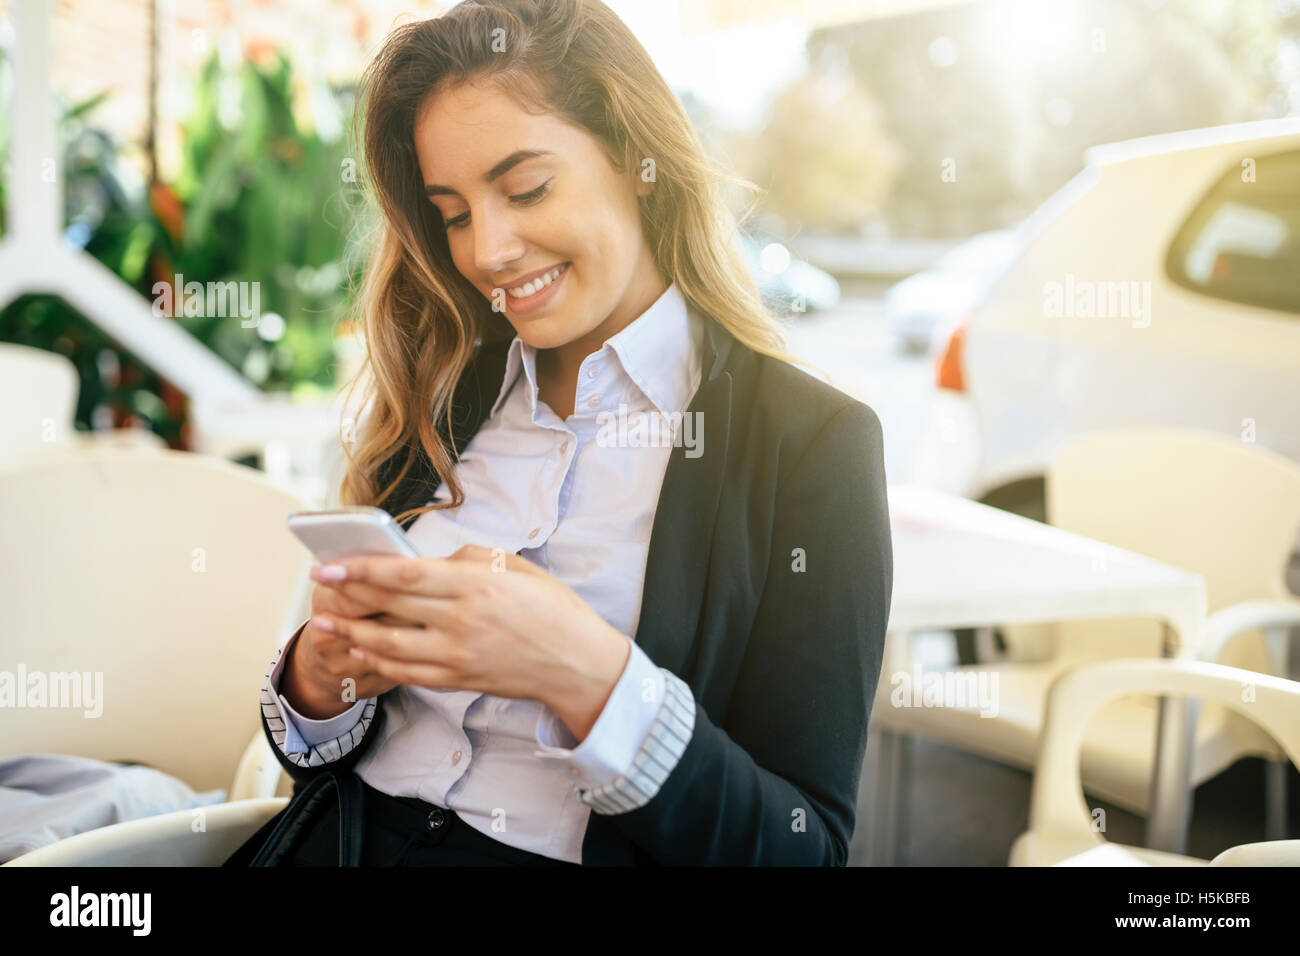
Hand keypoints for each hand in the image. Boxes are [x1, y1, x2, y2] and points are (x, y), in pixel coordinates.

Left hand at [306, 545, 631, 740]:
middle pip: (389, 607)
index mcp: (474, 585)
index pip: (404, 575)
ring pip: (389, 645)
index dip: (362, 569)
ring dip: (352, 632)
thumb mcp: (513, 567)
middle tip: (319, 584)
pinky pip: (408, 672)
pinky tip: (362, 649)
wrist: (576, 661)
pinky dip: (380, 661)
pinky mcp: (458, 679)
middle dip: (347, 595)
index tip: (331, 563)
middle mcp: (460, 621)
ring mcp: (457, 655)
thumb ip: (467, 560)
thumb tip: (429, 560)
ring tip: (325, 621)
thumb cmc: (551, 609)